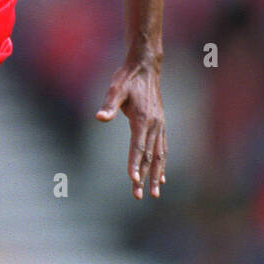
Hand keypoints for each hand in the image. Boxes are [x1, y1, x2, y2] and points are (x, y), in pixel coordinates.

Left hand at [96, 56, 165, 198]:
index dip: (134, 164)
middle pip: (149, 156)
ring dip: (156, 175)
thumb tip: (100, 117)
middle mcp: (154, 125)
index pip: (138, 147)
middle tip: (138, 196)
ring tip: (155, 194)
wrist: (145, 67)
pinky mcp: (160, 125)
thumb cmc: (127, 79)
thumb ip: (109, 105)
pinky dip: (162, 164)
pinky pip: (162, 149)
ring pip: (159, 156)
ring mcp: (159, 126)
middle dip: (144, 178)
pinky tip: (161, 177)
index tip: (133, 180)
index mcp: (142, 119)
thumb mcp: (115, 89)